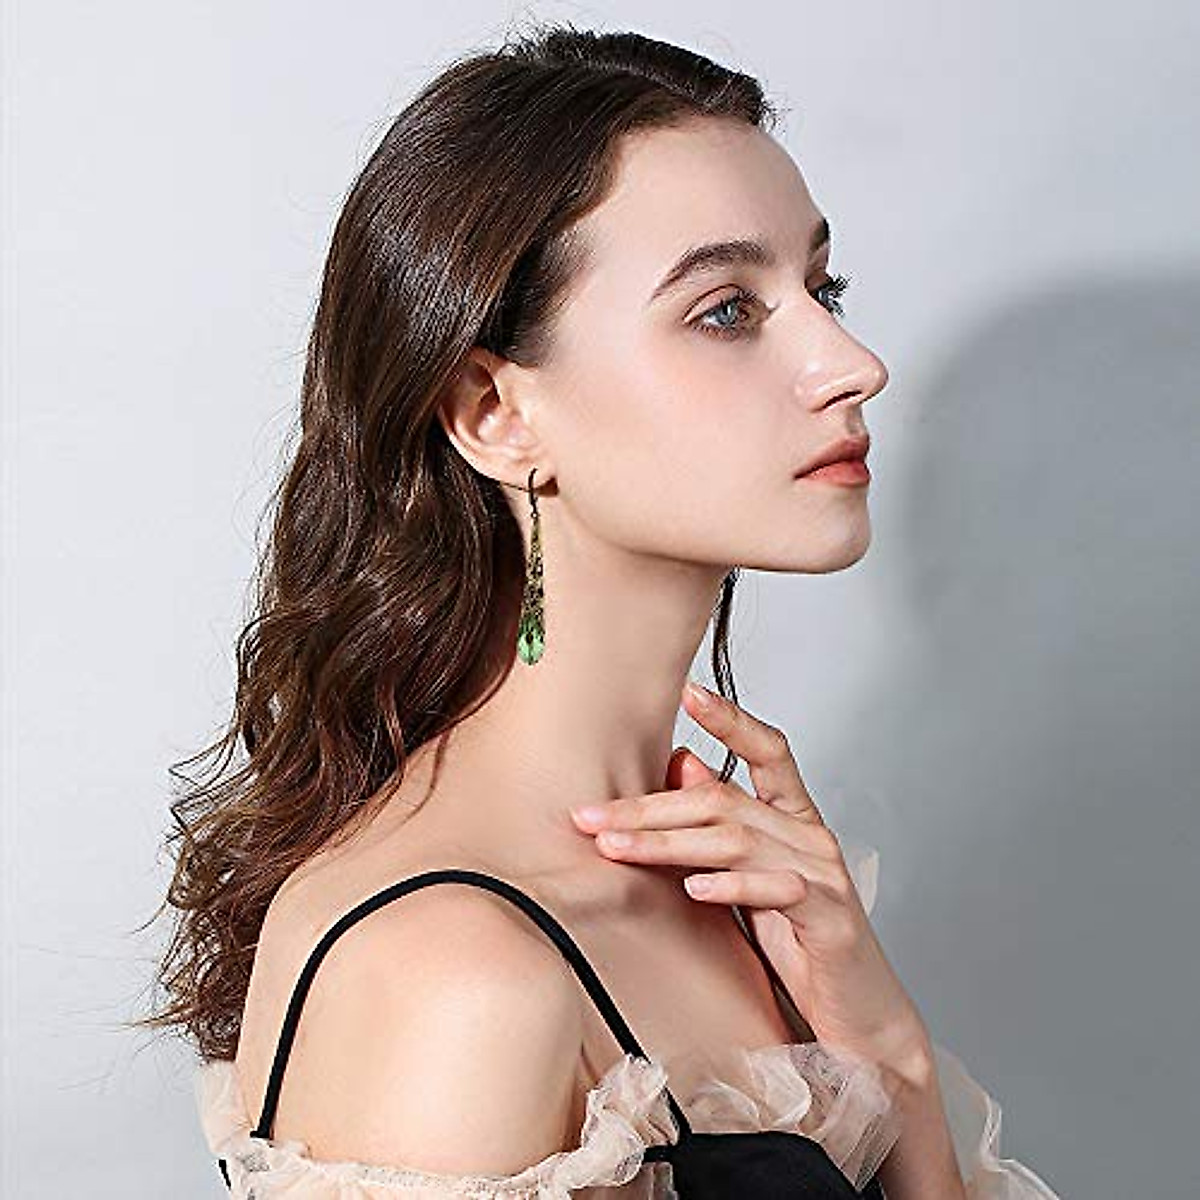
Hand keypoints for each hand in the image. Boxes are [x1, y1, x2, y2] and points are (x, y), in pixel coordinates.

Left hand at [570, 679, 933, 1090]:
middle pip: (724, 801)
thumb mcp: (752, 875)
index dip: (732, 719)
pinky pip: (778, 891)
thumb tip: (684, 762)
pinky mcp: (830, 919)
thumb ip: (724, 822)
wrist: (859, 1016)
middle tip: (593, 816)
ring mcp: (824, 875)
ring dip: (669, 843)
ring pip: (738, 840)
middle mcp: (810, 836)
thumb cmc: (802, 943)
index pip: (770, 751)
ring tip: (618, 850)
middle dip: (650, 807)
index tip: (689, 692)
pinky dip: (733, 887)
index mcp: (795, 818)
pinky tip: (695, 888)